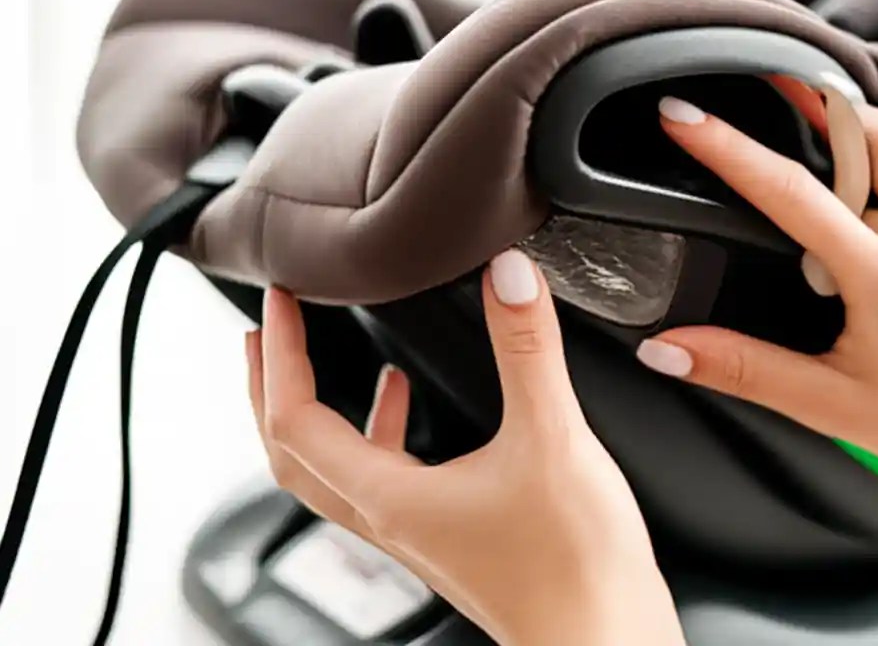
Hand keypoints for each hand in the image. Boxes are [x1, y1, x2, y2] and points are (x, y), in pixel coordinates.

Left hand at [246, 251, 684, 645]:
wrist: (604, 641)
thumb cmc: (574, 569)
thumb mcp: (553, 440)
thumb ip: (529, 350)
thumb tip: (510, 276)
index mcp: (390, 497)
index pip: (294, 417)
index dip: (280, 351)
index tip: (280, 299)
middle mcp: (390, 519)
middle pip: (293, 451)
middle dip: (271, 386)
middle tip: (266, 332)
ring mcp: (417, 533)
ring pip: (334, 468)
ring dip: (319, 410)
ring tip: (324, 361)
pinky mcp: (449, 537)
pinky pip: (386, 477)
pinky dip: (382, 431)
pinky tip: (414, 404)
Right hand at [642, 71, 877, 499]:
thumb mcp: (830, 408)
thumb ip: (745, 371)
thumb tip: (670, 349)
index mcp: (876, 276)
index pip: (788, 195)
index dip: (727, 150)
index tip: (684, 117)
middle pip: (850, 150)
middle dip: (791, 108)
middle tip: (742, 84)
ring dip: (857, 111)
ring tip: (813, 85)